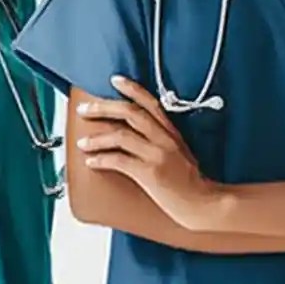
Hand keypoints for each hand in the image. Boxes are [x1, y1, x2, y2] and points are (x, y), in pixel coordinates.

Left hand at [75, 75, 223, 230]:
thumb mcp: (179, 152)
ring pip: (121, 136)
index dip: (132, 89)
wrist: (202, 203)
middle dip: (103, 108)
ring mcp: (158, 154)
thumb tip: (136, 134)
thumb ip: (162, 140)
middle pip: (130, 113)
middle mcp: (164, 138)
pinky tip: (91, 162)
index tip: (115, 80)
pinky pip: (120, 160)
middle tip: (84, 109)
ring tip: (82, 142)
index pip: (150, 103)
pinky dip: (102, 159)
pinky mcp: (150, 173)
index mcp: (171, 132)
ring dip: (97, 138)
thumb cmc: (190, 182)